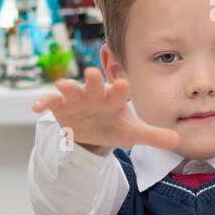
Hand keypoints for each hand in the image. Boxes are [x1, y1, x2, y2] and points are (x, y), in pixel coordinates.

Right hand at [31, 66, 181, 152]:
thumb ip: (154, 135)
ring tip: (62, 86)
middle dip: (92, 80)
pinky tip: (36, 108)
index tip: (122, 85)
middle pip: (93, 85)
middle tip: (91, 74)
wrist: (90, 131)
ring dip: (67, 87)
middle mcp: (94, 94)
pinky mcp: (60, 106)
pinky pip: (50, 102)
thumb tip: (178, 141)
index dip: (119, 88)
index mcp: (113, 98)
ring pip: (70, 89)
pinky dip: (43, 103)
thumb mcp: (132, 133)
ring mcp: (75, 98)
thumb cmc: (112, 126)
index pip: (118, 91)